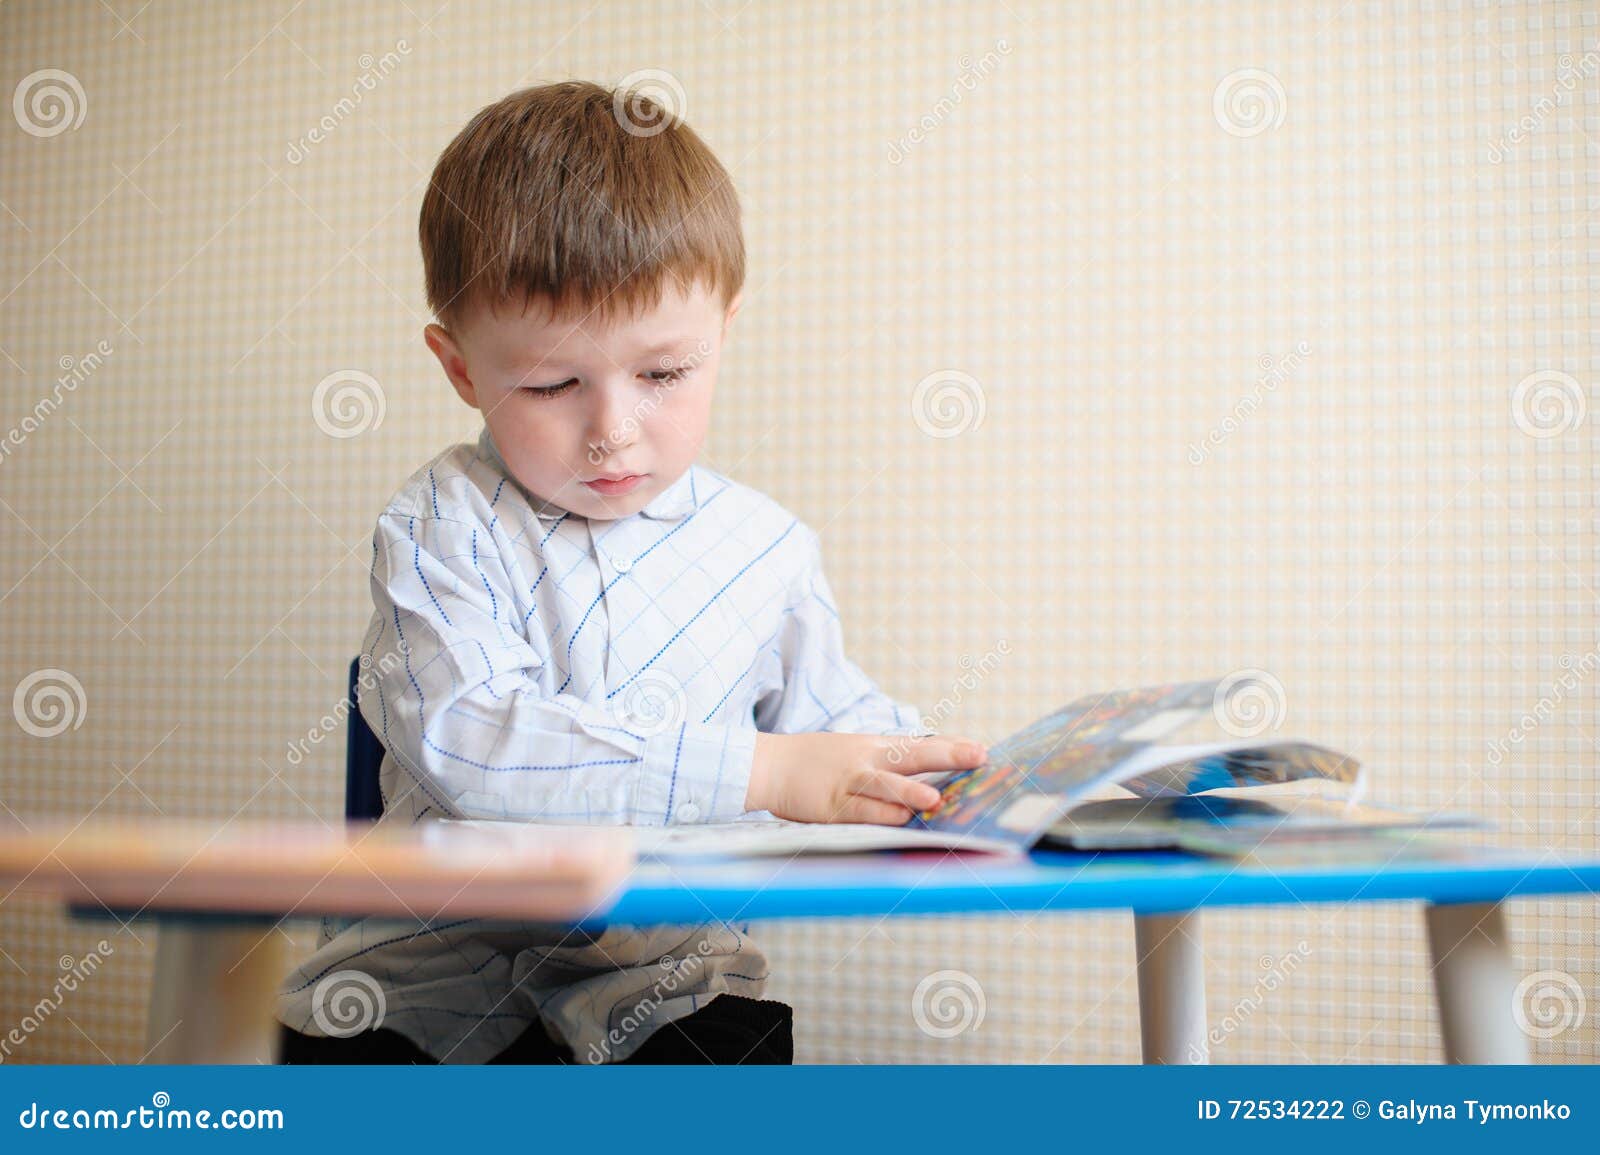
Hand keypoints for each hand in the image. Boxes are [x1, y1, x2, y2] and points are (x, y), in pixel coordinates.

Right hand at [745, 732, 987, 824]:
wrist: (771, 765)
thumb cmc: (820, 762)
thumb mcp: (857, 752)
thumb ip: (891, 762)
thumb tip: (932, 775)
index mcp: (875, 747)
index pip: (920, 744)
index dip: (952, 747)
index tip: (982, 750)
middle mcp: (866, 761)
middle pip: (911, 756)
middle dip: (947, 756)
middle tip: (977, 756)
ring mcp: (849, 783)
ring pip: (884, 787)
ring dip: (911, 793)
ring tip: (935, 799)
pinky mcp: (832, 806)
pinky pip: (860, 811)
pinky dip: (881, 815)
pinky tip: (901, 819)